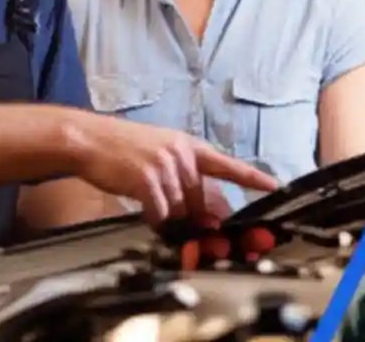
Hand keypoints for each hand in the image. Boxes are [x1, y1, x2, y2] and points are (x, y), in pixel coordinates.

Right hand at [65, 114, 279, 226]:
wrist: (91, 140)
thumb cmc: (124, 149)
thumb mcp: (160, 153)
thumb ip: (183, 176)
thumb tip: (201, 210)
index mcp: (190, 146)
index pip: (228, 164)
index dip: (252, 177)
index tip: (273, 186)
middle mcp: (182, 154)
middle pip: (199, 197)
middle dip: (195, 216)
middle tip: (186, 225)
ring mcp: (165, 165)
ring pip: (179, 207)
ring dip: (169, 216)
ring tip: (153, 207)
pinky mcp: (147, 179)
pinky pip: (160, 212)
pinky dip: (154, 218)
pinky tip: (144, 210)